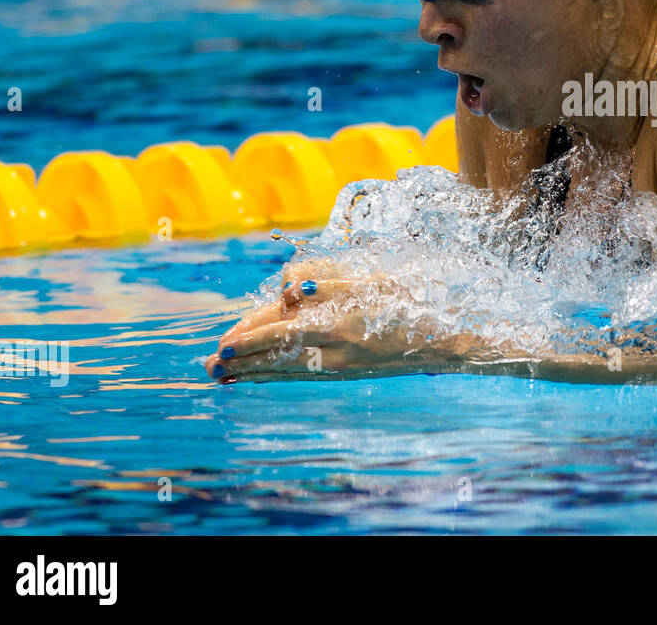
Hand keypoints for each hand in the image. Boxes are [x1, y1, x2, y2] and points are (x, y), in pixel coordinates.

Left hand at [203, 259, 466, 382]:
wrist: (445, 340)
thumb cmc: (410, 303)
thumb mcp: (370, 281)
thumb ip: (327, 282)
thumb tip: (289, 289)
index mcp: (336, 322)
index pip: (280, 332)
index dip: (249, 338)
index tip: (223, 346)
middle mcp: (334, 348)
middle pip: (277, 354)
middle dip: (243, 360)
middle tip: (211, 367)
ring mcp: (340, 363)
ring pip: (287, 367)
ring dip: (254, 371)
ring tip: (226, 375)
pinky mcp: (347, 371)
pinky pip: (304, 373)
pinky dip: (278, 374)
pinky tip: (265, 375)